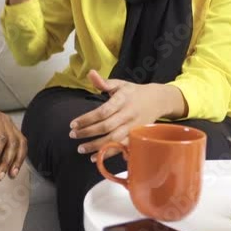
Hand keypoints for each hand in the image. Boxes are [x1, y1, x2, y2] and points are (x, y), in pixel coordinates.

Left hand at [0, 94, 27, 180]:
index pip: (0, 137)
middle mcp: (5, 120)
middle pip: (12, 141)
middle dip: (7, 160)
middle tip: (0, 176)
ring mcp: (10, 124)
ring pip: (21, 142)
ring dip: (18, 159)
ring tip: (12, 174)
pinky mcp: (12, 128)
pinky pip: (21, 142)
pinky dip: (21, 154)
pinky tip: (17, 165)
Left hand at [69, 70, 187, 161]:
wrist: (157, 100)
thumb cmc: (134, 92)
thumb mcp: (119, 84)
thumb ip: (103, 82)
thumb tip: (90, 73)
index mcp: (122, 100)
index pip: (102, 111)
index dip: (87, 119)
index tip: (73, 124)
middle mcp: (128, 115)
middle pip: (106, 127)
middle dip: (88, 133)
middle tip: (73, 135)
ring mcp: (133, 127)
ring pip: (114, 140)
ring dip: (96, 146)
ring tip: (81, 149)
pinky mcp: (137, 136)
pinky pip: (122, 148)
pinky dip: (110, 153)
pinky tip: (96, 157)